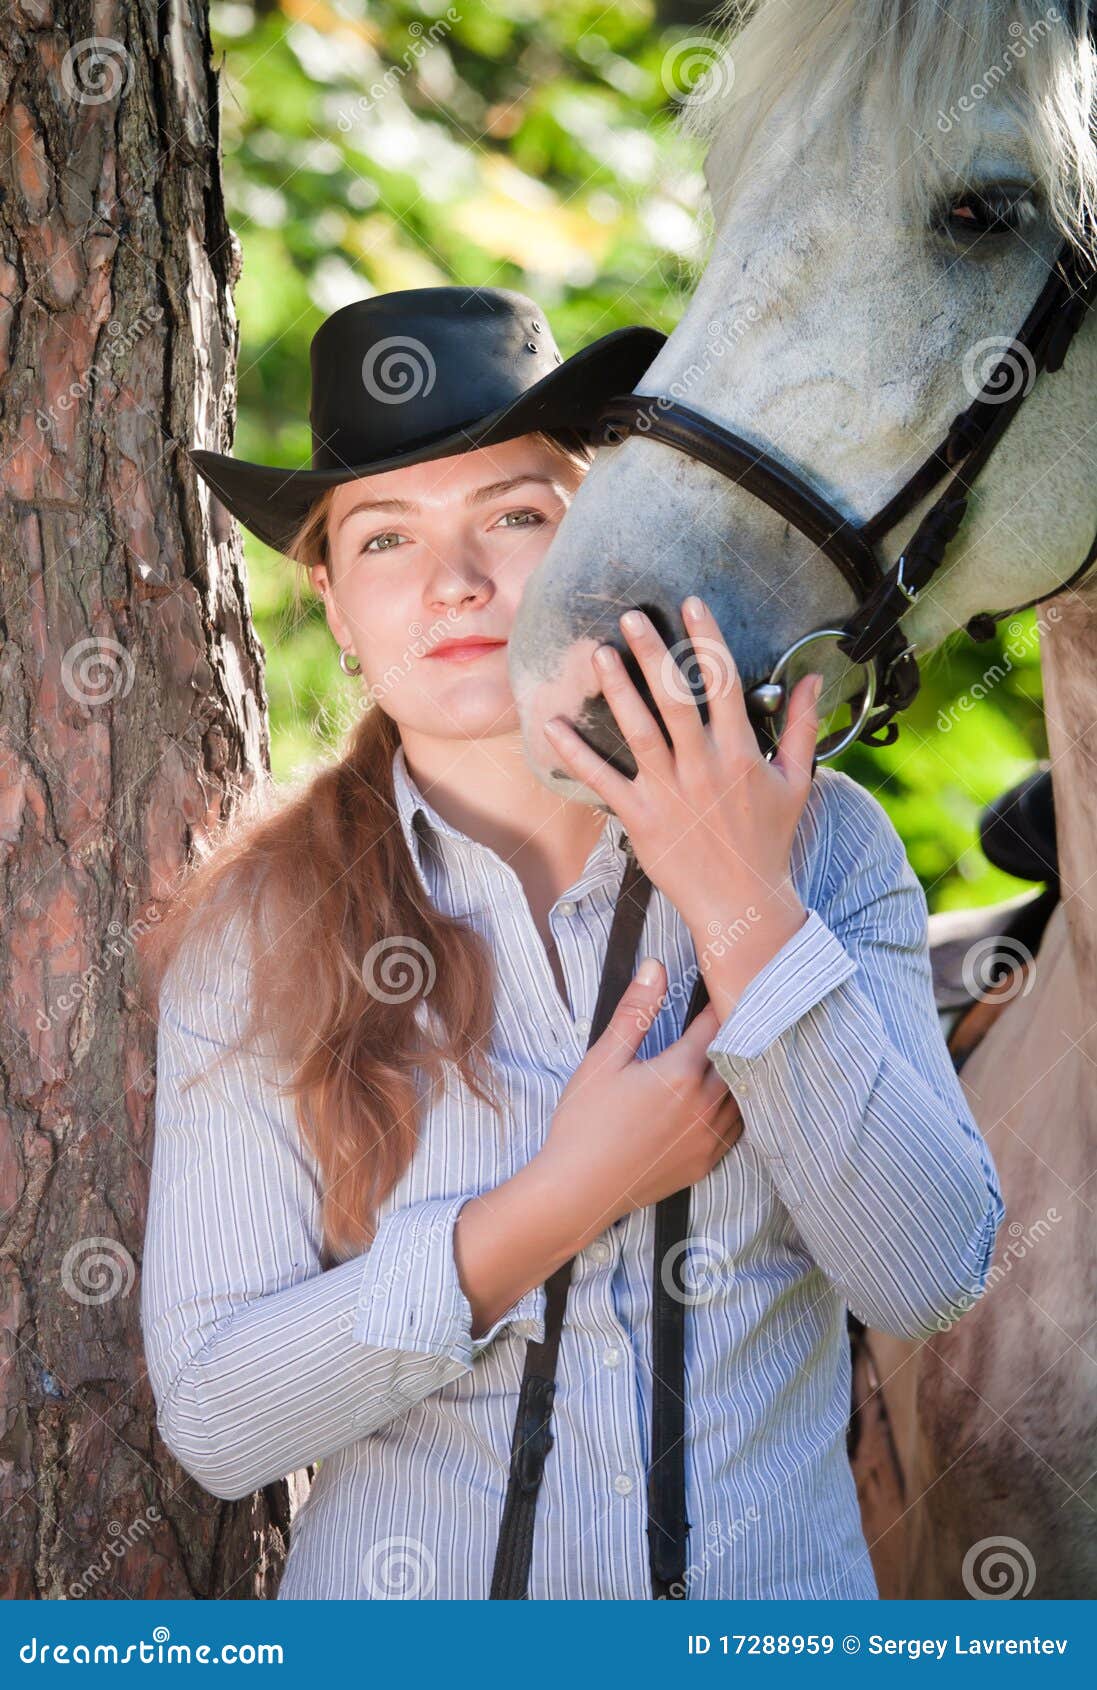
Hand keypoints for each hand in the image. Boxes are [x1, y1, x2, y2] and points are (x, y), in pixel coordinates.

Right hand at [538, 957, 742, 1232]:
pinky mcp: (706, 1162)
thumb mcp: (603, 1060)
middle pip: (741, 1056)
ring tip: (742, 1047)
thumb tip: (656, 967)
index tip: (727, 982)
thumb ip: (636, 1012)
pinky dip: (739, 1106)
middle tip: (738, 1010)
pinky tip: (731, 1096)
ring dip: (743, 1069)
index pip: (718, 1024)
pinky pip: (738, 1128)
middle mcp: (706, 1105)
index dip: (723, 1000)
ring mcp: (710, 1137)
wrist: (577, 1191)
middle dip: (739, 1031)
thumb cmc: (584, 1123)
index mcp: (682, 1072)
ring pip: (746, 1093)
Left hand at [542, 596, 818, 1016]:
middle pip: (676, 699)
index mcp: (740, 753)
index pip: (724, 683)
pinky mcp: (641, 818)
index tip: (690, 604)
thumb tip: (811, 677)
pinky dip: (577, 754)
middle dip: (653, 654)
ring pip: (640, 731)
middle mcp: (703, 767)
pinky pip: (604, 780)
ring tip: (599, 654)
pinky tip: (553, 725)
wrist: (743, 901)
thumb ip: (800, 725)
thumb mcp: (797, 780)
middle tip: (631, 616)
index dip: (706, 640)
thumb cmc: (768, 840)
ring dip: (618, 691)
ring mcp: (670, 792)